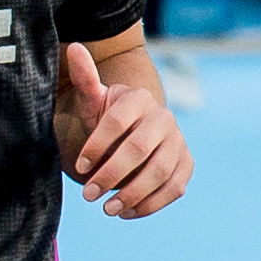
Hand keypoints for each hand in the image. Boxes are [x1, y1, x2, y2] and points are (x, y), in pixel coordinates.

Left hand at [53, 40, 191, 219]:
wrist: (135, 130)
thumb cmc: (107, 117)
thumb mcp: (93, 100)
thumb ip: (85, 78)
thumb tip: (74, 47)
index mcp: (138, 99)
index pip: (116, 122)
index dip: (96, 146)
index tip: (80, 166)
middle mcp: (163, 118)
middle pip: (138, 150)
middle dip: (111, 175)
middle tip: (88, 195)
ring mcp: (178, 142)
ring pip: (160, 172)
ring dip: (132, 194)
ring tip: (107, 209)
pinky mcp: (186, 164)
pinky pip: (175, 188)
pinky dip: (152, 204)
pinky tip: (127, 213)